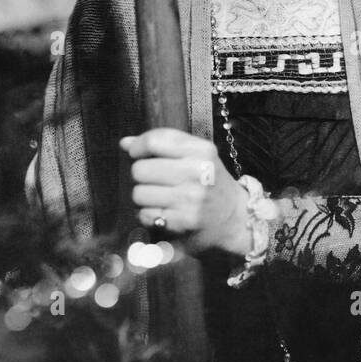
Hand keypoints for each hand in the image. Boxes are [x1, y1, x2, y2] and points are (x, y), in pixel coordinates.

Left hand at [119, 128, 249, 255]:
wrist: (235, 217)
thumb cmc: (210, 182)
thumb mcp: (197, 157)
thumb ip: (163, 146)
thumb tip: (125, 142)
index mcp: (202, 150)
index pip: (155, 140)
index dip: (138, 146)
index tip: (137, 153)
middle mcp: (198, 172)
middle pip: (140, 169)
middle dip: (142, 175)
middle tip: (155, 180)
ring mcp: (191, 198)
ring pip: (139, 193)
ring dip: (144, 197)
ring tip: (160, 197)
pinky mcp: (183, 221)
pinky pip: (145, 214)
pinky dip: (149, 215)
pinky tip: (164, 212)